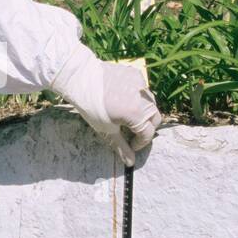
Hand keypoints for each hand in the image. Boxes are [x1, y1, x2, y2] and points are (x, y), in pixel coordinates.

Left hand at [50, 47, 160, 165]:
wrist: (81, 79)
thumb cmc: (92, 107)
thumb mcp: (107, 130)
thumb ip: (121, 146)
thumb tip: (130, 163)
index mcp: (138, 115)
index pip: (148, 134)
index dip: (140, 143)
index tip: (132, 146)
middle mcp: (144, 99)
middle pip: (155, 119)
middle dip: (146, 128)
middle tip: (134, 133)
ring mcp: (142, 85)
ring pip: (151, 103)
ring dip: (145, 113)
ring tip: (130, 116)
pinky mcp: (136, 74)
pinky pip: (143, 89)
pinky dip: (139, 97)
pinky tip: (125, 99)